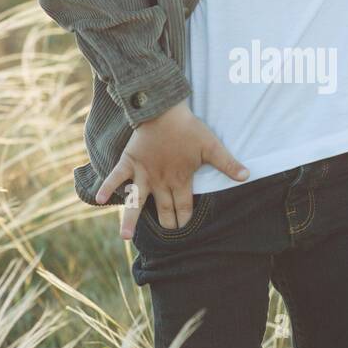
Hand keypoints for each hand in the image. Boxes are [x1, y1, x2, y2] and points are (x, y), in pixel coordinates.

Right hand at [94, 99, 248, 238]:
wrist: (164, 109)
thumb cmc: (189, 128)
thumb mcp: (211, 145)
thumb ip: (227, 163)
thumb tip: (247, 176)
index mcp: (180, 180)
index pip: (183, 207)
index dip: (185, 220)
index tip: (185, 232)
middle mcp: (160, 181)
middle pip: (163, 209)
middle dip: (167, 224)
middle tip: (168, 238)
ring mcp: (143, 173)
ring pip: (136, 201)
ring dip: (131, 219)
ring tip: (125, 238)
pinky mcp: (129, 161)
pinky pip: (116, 176)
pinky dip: (107, 187)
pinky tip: (99, 200)